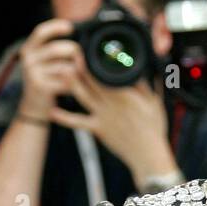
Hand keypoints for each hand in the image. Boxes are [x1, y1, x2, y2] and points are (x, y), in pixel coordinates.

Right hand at [17, 18, 80, 119]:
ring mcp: (32, 73)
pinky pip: (65, 81)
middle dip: (73, 52)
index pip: (41, 32)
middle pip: (56, 48)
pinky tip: (74, 88)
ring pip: (64, 67)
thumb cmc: (45, 81)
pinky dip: (74, 85)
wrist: (34, 107)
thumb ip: (57, 50)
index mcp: (29, 49)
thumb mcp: (45, 62)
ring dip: (76, 72)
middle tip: (80, 60)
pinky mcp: (40, 86)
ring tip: (79, 77)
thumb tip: (78, 36)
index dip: (55, 27)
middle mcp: (28, 59)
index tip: (70, 27)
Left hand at [48, 53, 176, 183]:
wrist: (148, 155)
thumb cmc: (154, 128)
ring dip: (71, 84)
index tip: (87, 51)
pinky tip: (53, 112)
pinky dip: (65, 118)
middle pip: (92, 82)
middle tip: (70, 54)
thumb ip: (145, 85)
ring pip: (83, 96)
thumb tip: (140, 68)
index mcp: (126, 95)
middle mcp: (112, 104)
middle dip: (80, 67)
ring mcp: (103, 116)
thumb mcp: (154, 103)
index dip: (95, 62)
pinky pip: (78, 123)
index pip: (108, 74)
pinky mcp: (98, 129)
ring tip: (61, 72)